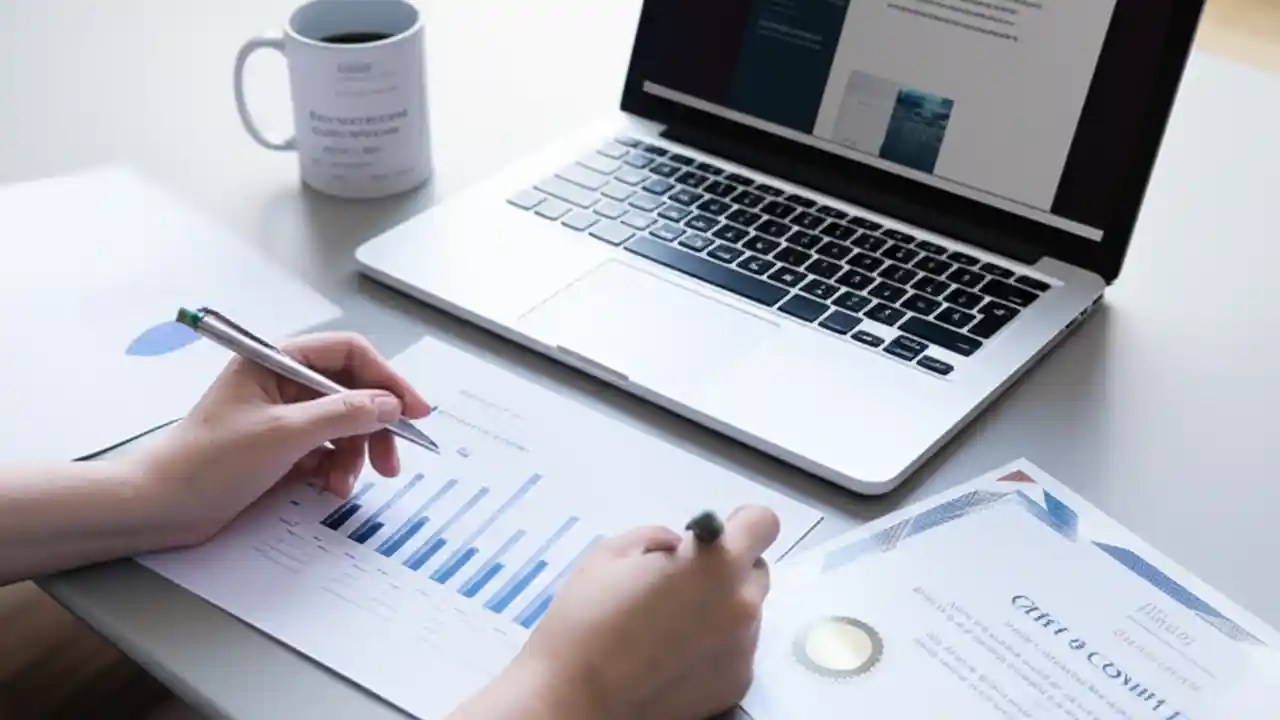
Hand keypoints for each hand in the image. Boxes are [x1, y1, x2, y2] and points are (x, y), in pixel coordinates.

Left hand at [137, 332, 429, 545]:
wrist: (160, 506)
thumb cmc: (208, 462)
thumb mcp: (284, 434)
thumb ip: (343, 415)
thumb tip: (390, 404)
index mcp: (277, 360)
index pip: (350, 354)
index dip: (387, 379)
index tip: (414, 412)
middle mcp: (283, 381)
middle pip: (352, 392)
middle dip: (375, 427)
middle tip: (393, 462)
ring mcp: (283, 415)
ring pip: (344, 425)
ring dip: (354, 455)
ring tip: (344, 485)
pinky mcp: (281, 446)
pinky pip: (327, 449)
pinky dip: (336, 468)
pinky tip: (328, 487)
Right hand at [450, 506, 780, 719]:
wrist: (574, 699)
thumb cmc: (585, 621)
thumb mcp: (610, 555)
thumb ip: (656, 539)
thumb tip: (677, 548)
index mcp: (714, 564)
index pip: (763, 523)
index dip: (739, 525)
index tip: (711, 539)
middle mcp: (741, 605)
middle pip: (755, 570)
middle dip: (726, 569)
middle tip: (681, 584)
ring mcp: (743, 650)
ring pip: (746, 611)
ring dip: (721, 608)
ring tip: (671, 626)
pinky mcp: (737, 684)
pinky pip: (737, 648)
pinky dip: (715, 646)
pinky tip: (673, 655)